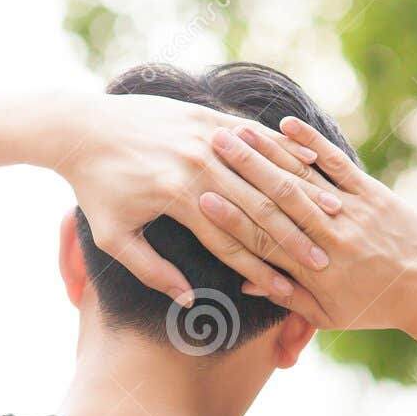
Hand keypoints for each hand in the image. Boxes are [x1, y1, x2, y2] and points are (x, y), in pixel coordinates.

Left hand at [54, 94, 327, 301]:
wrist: (81, 128)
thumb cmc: (95, 188)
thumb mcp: (114, 237)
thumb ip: (151, 270)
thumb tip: (189, 299)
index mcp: (177, 197)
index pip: (230, 241)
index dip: (260, 270)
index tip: (287, 291)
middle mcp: (197, 164)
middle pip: (257, 208)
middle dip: (293, 238)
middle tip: (325, 261)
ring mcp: (204, 135)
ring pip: (265, 169)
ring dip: (302, 193)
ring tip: (335, 216)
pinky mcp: (206, 116)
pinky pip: (256, 134)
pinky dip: (286, 148)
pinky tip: (314, 162)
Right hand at [198, 118, 416, 331]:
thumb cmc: (375, 309)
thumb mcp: (327, 314)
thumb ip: (287, 296)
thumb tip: (245, 283)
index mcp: (314, 270)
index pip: (263, 239)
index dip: (231, 218)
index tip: (202, 198)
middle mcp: (330, 236)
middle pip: (277, 200)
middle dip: (243, 171)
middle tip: (211, 148)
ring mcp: (351, 211)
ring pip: (303, 177)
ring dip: (270, 151)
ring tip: (238, 132)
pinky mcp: (371, 193)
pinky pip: (336, 163)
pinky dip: (311, 144)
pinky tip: (287, 125)